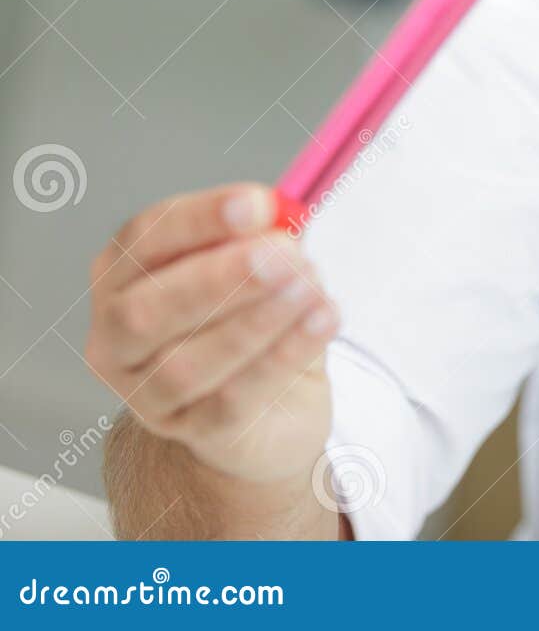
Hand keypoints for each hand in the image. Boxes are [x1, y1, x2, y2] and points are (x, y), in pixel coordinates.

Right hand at [86, 185, 339, 483]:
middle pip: (148, 309)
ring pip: (185, 364)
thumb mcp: (262, 270)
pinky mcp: (194, 433)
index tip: (261, 204)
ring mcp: (146, 394)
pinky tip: (321, 323)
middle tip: (284, 253)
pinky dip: (280, 358)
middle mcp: (117, 337)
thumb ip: (266, 239)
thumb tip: (286, 214)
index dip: (201, 219)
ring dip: (255, 322)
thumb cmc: (254, 320)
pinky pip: (232, 401)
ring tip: (311, 289)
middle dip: (221, 276)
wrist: (270, 408)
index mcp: (124, 276)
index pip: (144, 238)